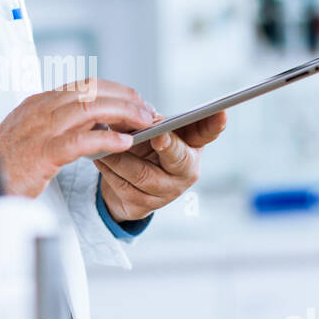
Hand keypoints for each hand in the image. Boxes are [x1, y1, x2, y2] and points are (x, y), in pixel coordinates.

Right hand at [0, 79, 156, 198]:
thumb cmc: (3, 167)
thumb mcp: (30, 137)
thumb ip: (57, 126)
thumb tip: (93, 124)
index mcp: (37, 104)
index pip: (83, 85)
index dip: (114, 90)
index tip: (135, 100)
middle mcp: (39, 110)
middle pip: (92, 91)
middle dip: (125, 98)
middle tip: (148, 110)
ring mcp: (39, 130)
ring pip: (91, 109)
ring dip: (124, 114)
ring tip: (145, 123)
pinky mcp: (41, 154)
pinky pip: (81, 140)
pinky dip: (106, 139)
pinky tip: (124, 143)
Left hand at [94, 110, 226, 222]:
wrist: (126, 184)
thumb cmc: (144, 149)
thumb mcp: (146, 131)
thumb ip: (143, 121)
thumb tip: (129, 112)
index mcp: (191, 145)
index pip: (207, 132)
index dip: (215, 124)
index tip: (220, 112)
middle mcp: (186, 171)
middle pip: (179, 158)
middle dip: (168, 145)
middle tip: (159, 134)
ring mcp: (167, 192)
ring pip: (143, 174)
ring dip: (120, 157)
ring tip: (103, 141)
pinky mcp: (145, 206)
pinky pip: (123, 186)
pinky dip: (108, 169)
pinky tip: (99, 157)